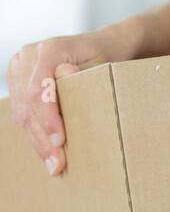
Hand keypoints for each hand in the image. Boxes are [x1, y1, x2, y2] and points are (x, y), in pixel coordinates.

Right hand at [6, 31, 118, 175]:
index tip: (60, 142)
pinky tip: (46, 152)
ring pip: (21, 112)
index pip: (38, 90)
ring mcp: (19, 68)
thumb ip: (84, 72)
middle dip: (43, 138)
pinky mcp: (18, 81)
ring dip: (37, 141)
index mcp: (48, 50)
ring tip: (53, 165)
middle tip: (57, 165)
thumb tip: (63, 74)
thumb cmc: (108, 57)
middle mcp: (28, 56)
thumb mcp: (104, 63)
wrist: (106, 46)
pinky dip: (34, 133)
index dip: (47, 119)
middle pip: (27, 104)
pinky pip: (21, 112)